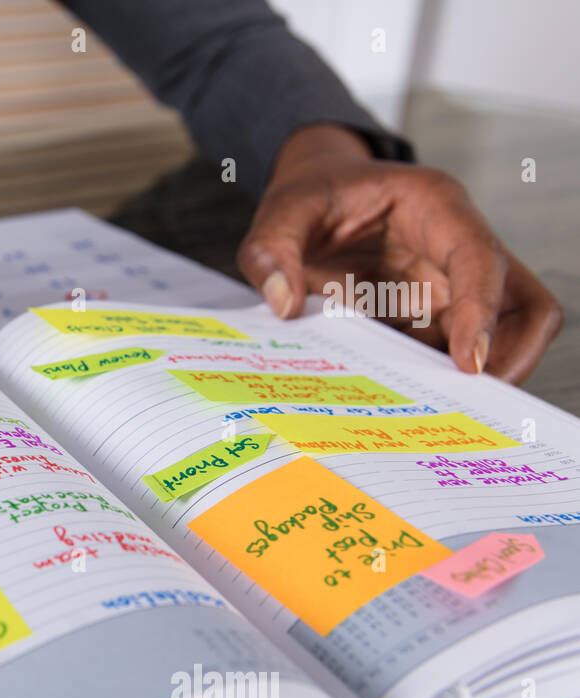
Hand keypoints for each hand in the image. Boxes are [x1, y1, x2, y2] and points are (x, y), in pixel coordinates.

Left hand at [237, 124, 562, 383]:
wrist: (310, 197)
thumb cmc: (310, 195)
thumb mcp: (281, 211)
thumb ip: (271, 250)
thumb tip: (284, 303)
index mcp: (434, 207)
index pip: (480, 258)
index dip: (481, 310)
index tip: (467, 363)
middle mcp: (454, 247)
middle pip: (519, 303)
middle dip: (507, 354)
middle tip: (470, 402)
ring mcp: (447, 284)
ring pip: (499, 333)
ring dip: (475, 373)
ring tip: (435, 409)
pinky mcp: (429, 314)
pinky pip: (450, 351)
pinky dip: (436, 379)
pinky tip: (404, 402)